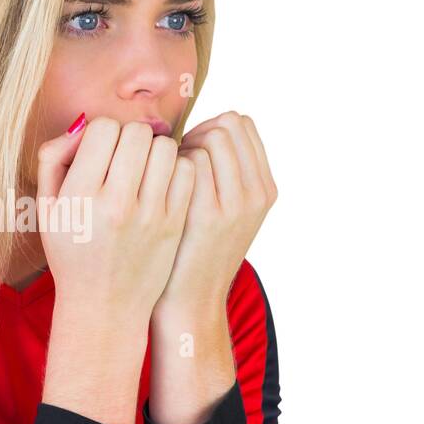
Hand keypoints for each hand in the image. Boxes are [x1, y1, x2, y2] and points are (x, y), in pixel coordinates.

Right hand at [36, 115, 193, 324]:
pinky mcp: (173, 225)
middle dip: (130, 138)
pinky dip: (177, 169)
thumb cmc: (72, 251)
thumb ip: (54, 158)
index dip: (102, 132)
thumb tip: (84, 124)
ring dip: (155, 151)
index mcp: (79, 197)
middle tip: (125, 158)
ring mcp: (149, 216)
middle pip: (137, 133)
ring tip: (146, 169)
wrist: (104, 306)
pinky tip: (163, 183)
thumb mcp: (47, 208)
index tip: (101, 151)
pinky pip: (187, 172)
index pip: (103, 128)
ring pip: (166, 148)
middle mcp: (115, 205)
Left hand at [152, 110, 277, 322]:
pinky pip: (190, 162)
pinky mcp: (209, 214)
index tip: (192, 152)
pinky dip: (171, 165)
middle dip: (198, 132)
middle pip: (228, 124)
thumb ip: (226, 172)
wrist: (190, 300)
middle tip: (177, 162)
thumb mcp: (228, 211)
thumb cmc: (194, 248)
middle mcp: (258, 193)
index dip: (212, 127)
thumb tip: (205, 127)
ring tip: (168, 175)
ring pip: (212, 138)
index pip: (243, 124)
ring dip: (184, 147)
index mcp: (265, 187)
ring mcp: (237, 204)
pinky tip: (158, 187)